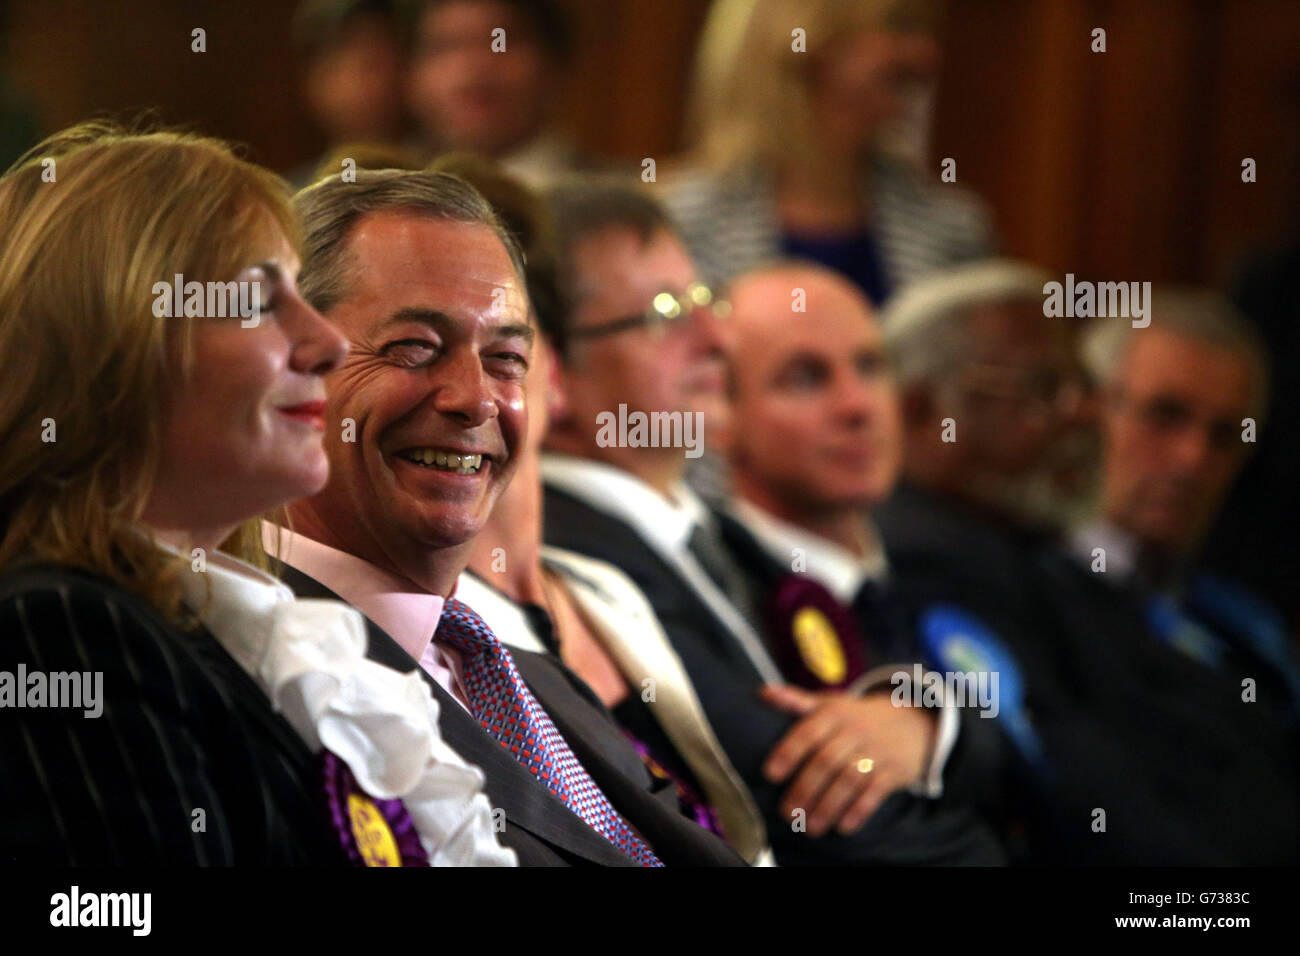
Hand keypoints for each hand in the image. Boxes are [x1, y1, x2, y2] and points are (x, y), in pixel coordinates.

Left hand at [760, 684, 935, 836]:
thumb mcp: (830, 704)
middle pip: (827, 761)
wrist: (912, 722)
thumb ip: (797, 701)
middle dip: (805, 789)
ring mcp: (876, 751)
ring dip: (828, 806)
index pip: (808, 732)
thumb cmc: (857, 717)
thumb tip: (762, 692)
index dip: (789, 752)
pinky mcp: (894, 771)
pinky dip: (859, 810)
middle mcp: (855, 731)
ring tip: (810, 827)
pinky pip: (875, 792)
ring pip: (849, 780)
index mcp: (834, 713)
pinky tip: (843, 827)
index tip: (770, 774)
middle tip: (787, 814)